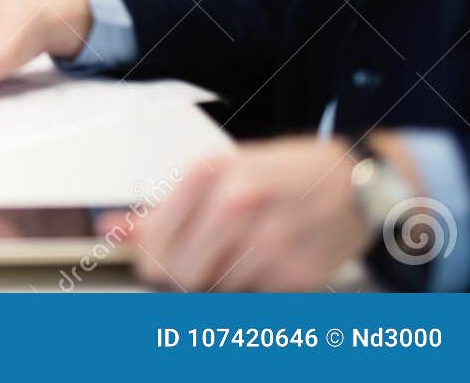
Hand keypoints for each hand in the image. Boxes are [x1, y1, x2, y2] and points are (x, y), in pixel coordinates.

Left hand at [98, 135, 404, 290]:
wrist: (356, 184)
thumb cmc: (283, 174)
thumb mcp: (219, 173)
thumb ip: (164, 205)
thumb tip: (113, 228)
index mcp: (211, 172)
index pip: (153, 238)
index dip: (146, 254)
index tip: (149, 254)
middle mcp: (238, 205)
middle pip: (178, 272)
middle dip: (177, 273)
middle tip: (191, 259)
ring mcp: (270, 241)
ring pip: (214, 289)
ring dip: (218, 278)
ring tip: (238, 250)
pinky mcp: (297, 274)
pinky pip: (252, 296)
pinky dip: (252, 285)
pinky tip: (265, 259)